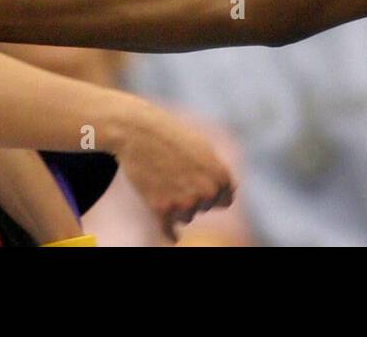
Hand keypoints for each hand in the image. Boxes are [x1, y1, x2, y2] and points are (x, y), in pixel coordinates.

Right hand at [112, 98, 234, 242]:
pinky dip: (170, 232)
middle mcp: (206, 192)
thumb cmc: (170, 134)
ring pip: (186, 216)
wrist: (138, 131)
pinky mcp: (161, 209)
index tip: (199, 181)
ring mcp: (184, 203)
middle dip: (194, 196)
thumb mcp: (203, 146)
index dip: (212, 191)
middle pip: (205, 207)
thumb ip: (218, 171)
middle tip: (177, 175)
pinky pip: (169, 231)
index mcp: (220, 176)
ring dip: (178, 205)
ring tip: (164, 181)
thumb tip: (229, 190)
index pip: (225, 199)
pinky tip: (173, 236)